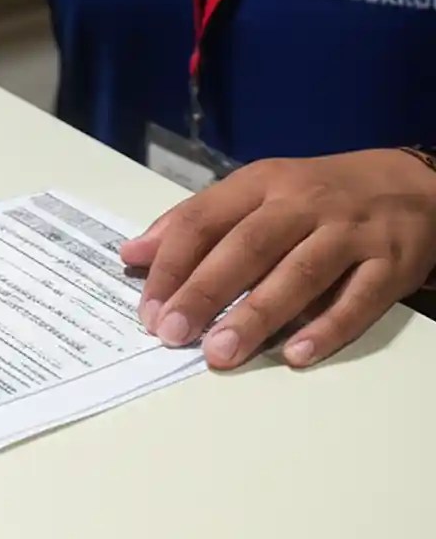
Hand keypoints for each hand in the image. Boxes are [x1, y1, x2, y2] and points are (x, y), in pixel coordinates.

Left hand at [120, 149, 435, 368]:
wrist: (415, 185)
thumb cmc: (316, 197)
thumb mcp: (254, 191)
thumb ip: (193, 222)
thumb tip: (132, 254)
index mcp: (262, 183)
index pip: (204, 220)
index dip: (171, 265)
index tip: (147, 308)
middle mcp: (305, 203)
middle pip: (247, 247)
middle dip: (204, 291)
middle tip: (172, 333)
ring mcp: (351, 232)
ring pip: (300, 274)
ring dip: (256, 316)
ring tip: (220, 352)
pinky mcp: (393, 262)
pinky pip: (358, 299)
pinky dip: (327, 328)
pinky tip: (294, 354)